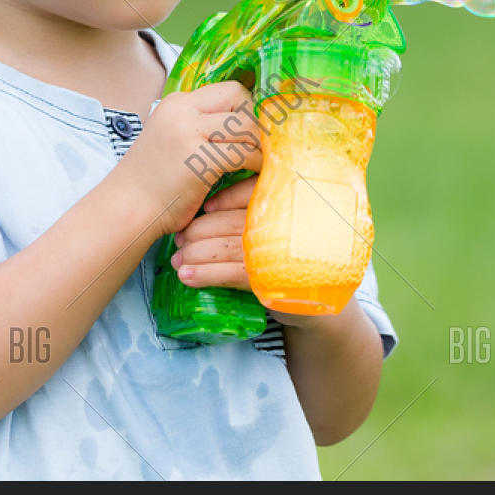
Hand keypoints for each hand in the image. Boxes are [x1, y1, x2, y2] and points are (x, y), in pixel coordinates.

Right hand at [117, 81, 262, 237]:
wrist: (126, 209)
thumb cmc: (152, 184)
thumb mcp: (173, 142)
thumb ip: (200, 129)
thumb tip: (242, 129)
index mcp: (176, 103)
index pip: (228, 90)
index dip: (246, 110)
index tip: (253, 133)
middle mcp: (182, 110)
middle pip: (240, 97)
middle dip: (256, 121)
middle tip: (259, 146)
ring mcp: (189, 132)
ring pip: (246, 123)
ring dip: (261, 143)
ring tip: (263, 161)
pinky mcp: (199, 158)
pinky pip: (244, 153)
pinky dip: (257, 164)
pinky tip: (256, 175)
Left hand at [170, 172, 342, 330]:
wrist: (317, 302)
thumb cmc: (289, 258)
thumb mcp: (278, 228)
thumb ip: (255, 210)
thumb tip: (206, 203)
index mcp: (287, 206)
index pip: (251, 192)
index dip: (225, 198)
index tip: (204, 207)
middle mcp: (284, 226)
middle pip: (230, 221)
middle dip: (199, 230)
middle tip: (179, 239)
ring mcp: (277, 254)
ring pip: (225, 247)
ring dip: (195, 254)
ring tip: (176, 261)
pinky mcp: (269, 281)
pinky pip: (230, 274)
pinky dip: (205, 274)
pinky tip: (187, 276)